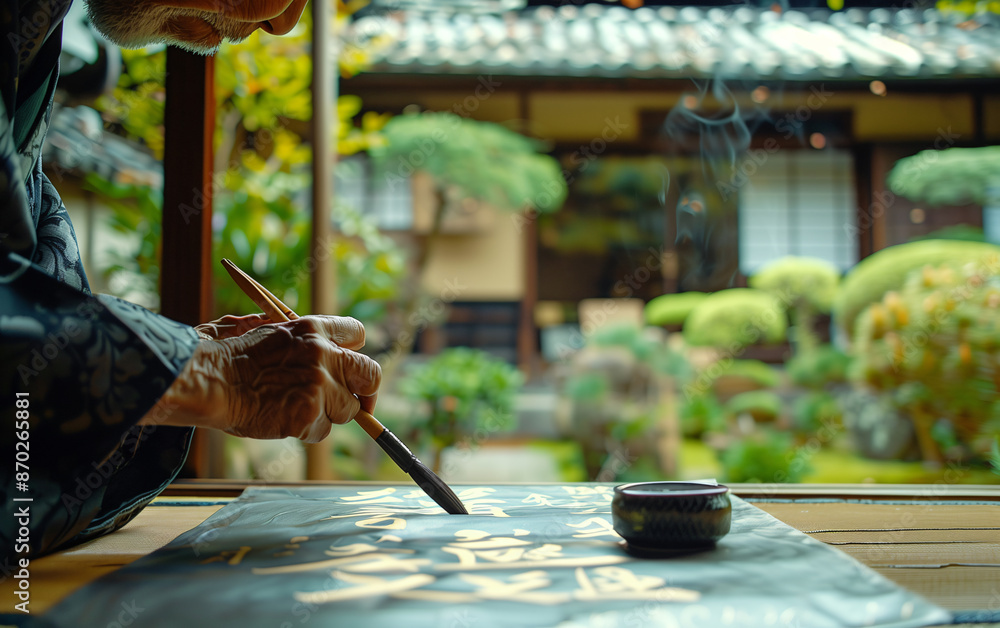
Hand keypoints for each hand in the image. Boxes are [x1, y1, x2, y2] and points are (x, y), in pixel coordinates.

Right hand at [144, 316, 380, 442]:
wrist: (210, 381)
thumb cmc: (232, 358)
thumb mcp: (270, 331)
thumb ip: (304, 340)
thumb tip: (332, 353)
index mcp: (313, 329)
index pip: (356, 333)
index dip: (354, 353)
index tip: (349, 368)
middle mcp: (323, 354)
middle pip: (371, 374)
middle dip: (367, 392)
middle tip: (358, 404)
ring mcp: (319, 385)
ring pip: (347, 409)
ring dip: (328, 415)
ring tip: (296, 409)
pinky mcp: (309, 414)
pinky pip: (322, 430)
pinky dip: (306, 430)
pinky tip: (283, 420)